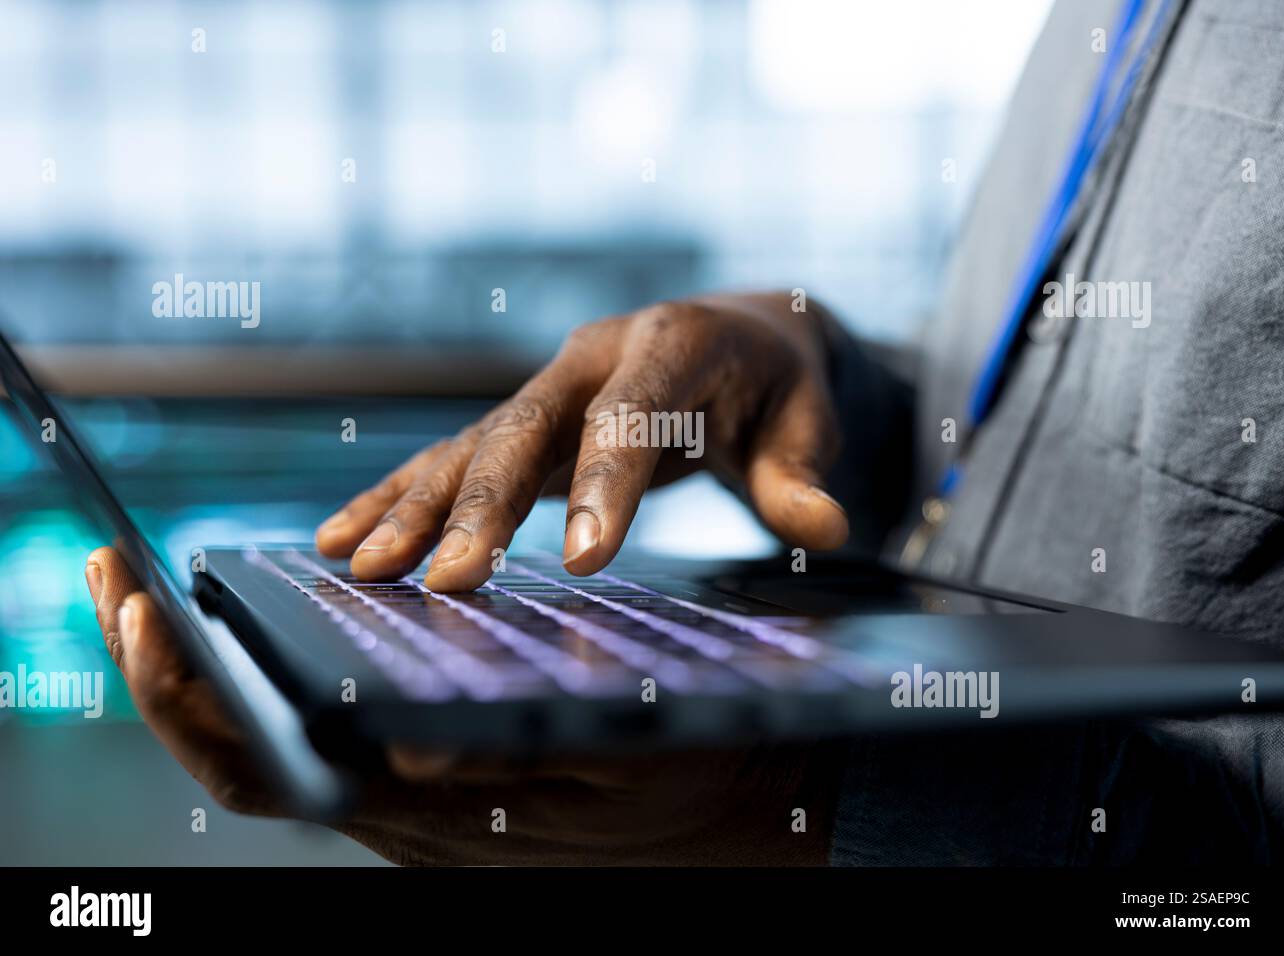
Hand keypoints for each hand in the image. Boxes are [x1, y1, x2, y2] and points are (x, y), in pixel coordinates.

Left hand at [85, 546, 842, 864]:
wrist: (737, 794)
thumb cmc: (693, 770)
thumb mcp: (625, 760)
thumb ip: (517, 764)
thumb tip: (389, 748)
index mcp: (430, 812)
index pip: (264, 768)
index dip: (190, 695)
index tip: (150, 608)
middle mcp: (399, 807)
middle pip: (236, 750)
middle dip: (160, 667)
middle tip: (117, 574)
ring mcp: (406, 787)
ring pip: (272, 730)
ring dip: (209, 655)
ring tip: (173, 578)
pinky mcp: (427, 758)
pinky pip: (327, 712)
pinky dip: (277, 653)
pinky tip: (279, 600)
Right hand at [315, 293, 849, 591]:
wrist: (736, 330)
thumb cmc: (772, 382)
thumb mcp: (804, 418)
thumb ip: (800, 472)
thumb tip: (824, 529)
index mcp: (671, 344)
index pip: (631, 417)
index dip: (605, 486)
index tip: (581, 562)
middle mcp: (594, 357)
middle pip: (527, 430)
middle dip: (484, 508)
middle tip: (448, 580)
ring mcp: (550, 386)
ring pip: (471, 445)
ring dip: (416, 506)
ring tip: (361, 564)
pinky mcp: (526, 419)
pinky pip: (452, 457)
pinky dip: (398, 496)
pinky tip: (344, 538)